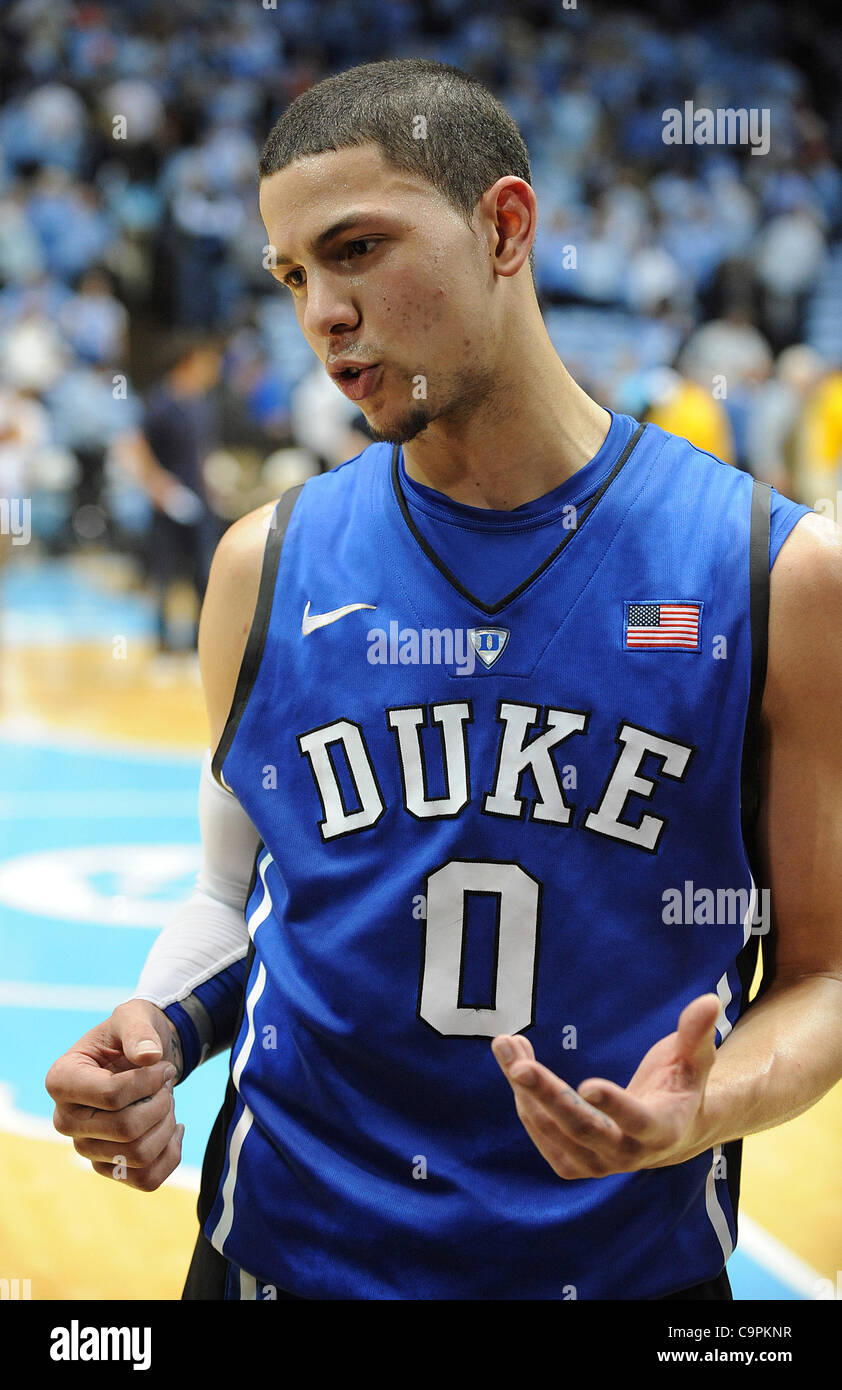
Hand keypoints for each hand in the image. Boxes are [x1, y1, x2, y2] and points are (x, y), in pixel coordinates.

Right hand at [45, 1000, 185, 1191]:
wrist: (143, 1058)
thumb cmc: (132, 1034)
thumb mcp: (134, 1017)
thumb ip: (139, 1031)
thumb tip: (149, 1057)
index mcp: (61, 1080)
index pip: (111, 1096)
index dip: (148, 1081)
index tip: (161, 1065)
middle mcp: (65, 1120)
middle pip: (126, 1129)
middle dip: (160, 1103)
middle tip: (165, 1085)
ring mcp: (84, 1147)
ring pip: (138, 1156)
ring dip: (166, 1126)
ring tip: (166, 1103)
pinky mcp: (107, 1167)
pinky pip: (145, 1180)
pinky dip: (170, 1156)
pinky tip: (175, 1129)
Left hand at [491, 993, 720, 1178]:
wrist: (668, 1133)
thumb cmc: (681, 1086)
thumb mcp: (694, 1059)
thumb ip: (697, 1033)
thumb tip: (709, 999)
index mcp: (661, 1129)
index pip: (636, 1121)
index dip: (614, 1105)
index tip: (588, 1085)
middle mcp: (627, 1155)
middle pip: (582, 1128)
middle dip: (547, 1095)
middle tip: (517, 1065)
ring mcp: (596, 1164)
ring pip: (552, 1130)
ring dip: (524, 1088)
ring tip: (506, 1045)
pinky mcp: (571, 1163)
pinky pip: (541, 1134)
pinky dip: (524, 1100)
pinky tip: (514, 1063)